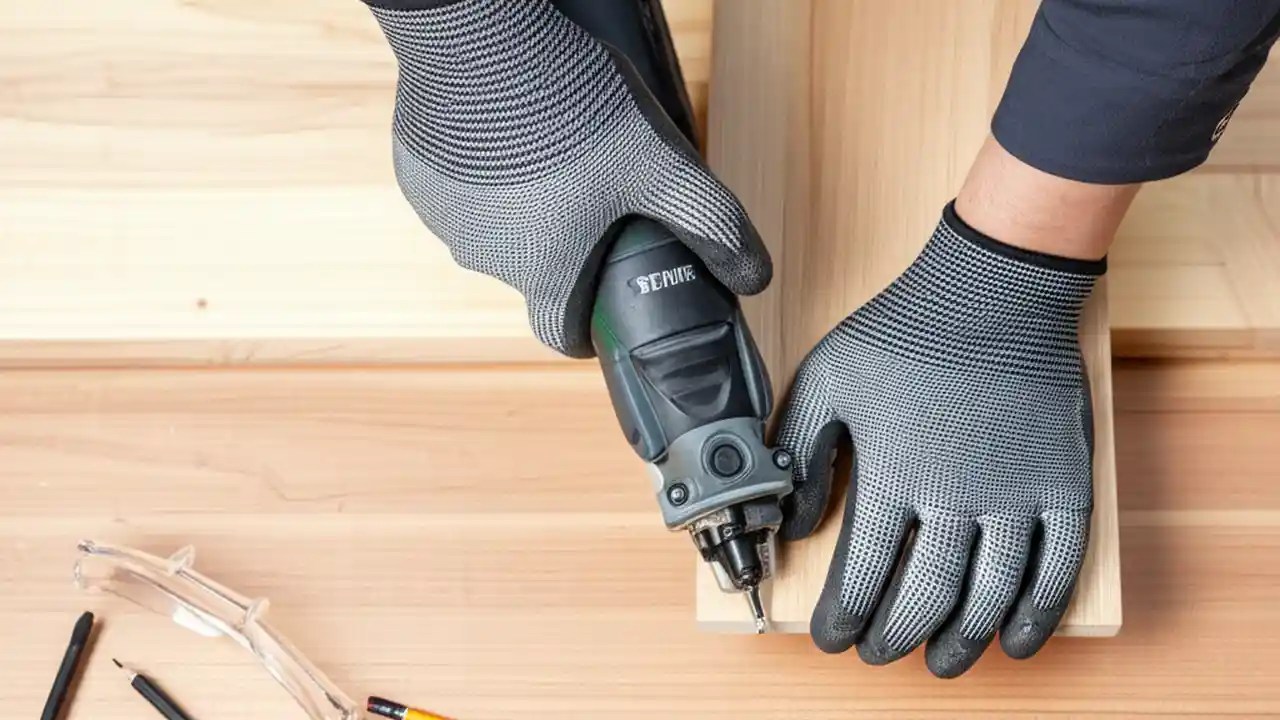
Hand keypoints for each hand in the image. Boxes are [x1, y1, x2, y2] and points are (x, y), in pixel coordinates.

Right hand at [364, 0, 769, 356]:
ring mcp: (445, 219)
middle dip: (570, 247)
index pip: (565, 336)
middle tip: (602, 198)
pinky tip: (514, 135)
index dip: (593, 330)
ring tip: (559, 153)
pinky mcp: (420, 177)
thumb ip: (713, 226)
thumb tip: (756, 276)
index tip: (611, 305)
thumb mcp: (663, 168)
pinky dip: (488, 176)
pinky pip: (461, 192)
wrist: (481, 36)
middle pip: (538, 275)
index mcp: (542, 273)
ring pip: (498, 232)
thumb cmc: (570, 107)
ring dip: (526, 209)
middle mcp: (486, 260)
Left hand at [775, 203, 1101, 676]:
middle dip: (895, 637)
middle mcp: (953, 498)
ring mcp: (1014, 495)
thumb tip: (789, 522)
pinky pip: (1056, 567)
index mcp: (891, 476)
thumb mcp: (826, 379)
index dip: (843, 619)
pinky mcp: (1061, 485)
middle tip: (880, 653)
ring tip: (942, 661)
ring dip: (961, 641)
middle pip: (923, 598)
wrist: (992, 290)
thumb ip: (800, 451)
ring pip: (987, 595)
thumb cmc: (905, 331)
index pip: (860, 576)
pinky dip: (1035, 614)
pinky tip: (1015, 639)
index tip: (834, 638)